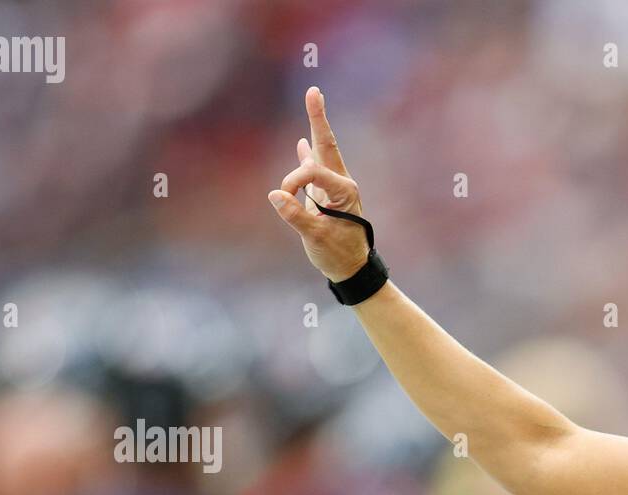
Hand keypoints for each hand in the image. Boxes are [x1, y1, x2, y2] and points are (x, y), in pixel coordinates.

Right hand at [268, 86, 371, 282]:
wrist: (353, 271)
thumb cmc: (339, 256)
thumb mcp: (316, 239)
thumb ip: (296, 216)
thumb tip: (275, 194)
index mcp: (345, 192)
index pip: (312, 172)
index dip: (293, 181)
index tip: (283, 197)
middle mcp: (342, 184)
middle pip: (326, 145)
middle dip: (318, 119)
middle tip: (314, 91)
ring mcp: (335, 188)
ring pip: (322, 153)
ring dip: (315, 128)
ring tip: (314, 100)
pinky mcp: (326, 196)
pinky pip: (315, 169)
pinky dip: (306, 156)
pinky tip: (301, 143)